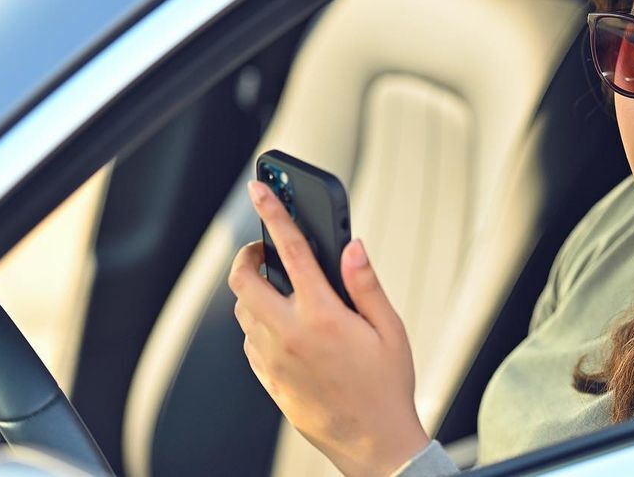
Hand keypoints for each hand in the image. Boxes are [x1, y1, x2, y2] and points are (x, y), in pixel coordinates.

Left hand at [228, 180, 430, 476]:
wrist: (373, 444)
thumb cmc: (387, 387)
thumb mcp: (390, 329)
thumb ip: (366, 283)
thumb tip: (352, 247)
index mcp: (322, 315)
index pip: (290, 251)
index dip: (272, 213)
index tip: (259, 190)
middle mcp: (289, 334)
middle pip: (243, 280)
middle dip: (248, 255)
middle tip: (265, 250)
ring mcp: (273, 360)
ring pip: (242, 310)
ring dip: (254, 291)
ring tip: (282, 289)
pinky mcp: (268, 380)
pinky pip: (249, 340)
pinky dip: (258, 322)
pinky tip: (285, 326)